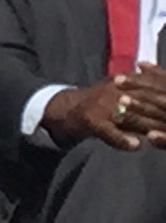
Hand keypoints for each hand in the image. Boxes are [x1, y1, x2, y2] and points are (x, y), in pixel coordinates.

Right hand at [40, 71, 165, 149]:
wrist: (67, 108)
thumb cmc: (100, 100)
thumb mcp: (118, 86)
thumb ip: (139, 84)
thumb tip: (160, 77)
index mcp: (121, 80)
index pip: (148, 86)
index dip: (161, 95)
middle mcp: (111, 89)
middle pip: (142, 101)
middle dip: (158, 113)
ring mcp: (100, 105)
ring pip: (128, 117)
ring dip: (146, 126)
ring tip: (156, 135)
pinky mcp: (91, 120)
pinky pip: (110, 131)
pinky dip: (123, 139)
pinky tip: (135, 145)